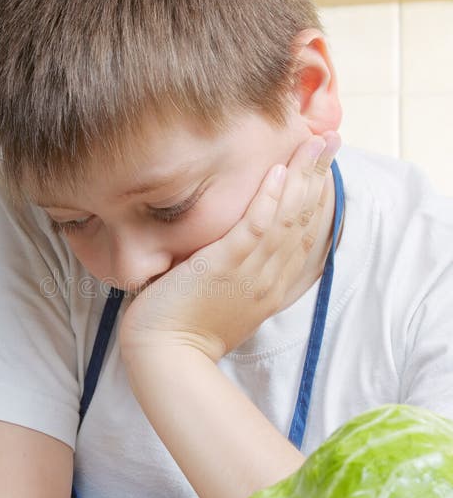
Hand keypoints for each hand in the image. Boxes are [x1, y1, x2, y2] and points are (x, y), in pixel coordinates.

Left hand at [118, 132, 341, 361]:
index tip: (325, 168)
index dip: (318, 198)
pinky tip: (276, 172)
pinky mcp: (223, 267)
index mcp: (271, 286)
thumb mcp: (226, 301)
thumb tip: (242, 251)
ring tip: (313, 142)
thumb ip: (241, 276)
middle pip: (303, 220)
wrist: (166, 357)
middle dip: (318, 176)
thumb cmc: (187, 329)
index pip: (304, 235)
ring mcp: (249, 272)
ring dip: (302, 177)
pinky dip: (267, 200)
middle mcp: (269, 278)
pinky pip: (253, 229)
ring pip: (286, 218)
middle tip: (331, 140)